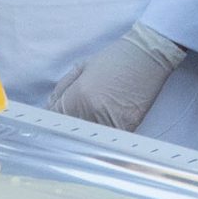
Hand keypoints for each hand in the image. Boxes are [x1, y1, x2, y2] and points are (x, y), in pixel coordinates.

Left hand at [46, 24, 185, 131]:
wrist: (147, 56)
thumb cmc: (114, 59)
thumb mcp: (81, 68)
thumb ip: (62, 91)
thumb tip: (50, 110)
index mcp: (79, 96)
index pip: (56, 121)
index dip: (51, 124)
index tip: (50, 126)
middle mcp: (93, 112)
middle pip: (70, 134)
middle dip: (65, 132)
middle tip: (63, 131)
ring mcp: (111, 123)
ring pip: (88, 141)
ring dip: (82, 139)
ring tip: (82, 132)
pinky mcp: (127, 128)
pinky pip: (107, 141)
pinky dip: (101, 139)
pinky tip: (99, 131)